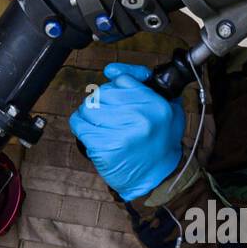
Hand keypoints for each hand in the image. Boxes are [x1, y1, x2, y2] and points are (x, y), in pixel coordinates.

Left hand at [69, 62, 186, 200]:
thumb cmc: (161, 140)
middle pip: (102, 93)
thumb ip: (141, 82)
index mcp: (156, 105)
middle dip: (101, 101)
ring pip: (88, 108)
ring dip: (89, 114)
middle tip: (109, 114)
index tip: (117, 96)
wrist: (159, 177)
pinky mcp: (104, 150)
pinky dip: (81, 127)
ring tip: (100, 124)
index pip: (122, 80)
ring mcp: (121, 135)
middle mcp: (140, 118)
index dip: (116, 87)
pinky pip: (80, 127)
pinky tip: (92, 133)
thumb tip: (111, 69)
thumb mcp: (166, 106)